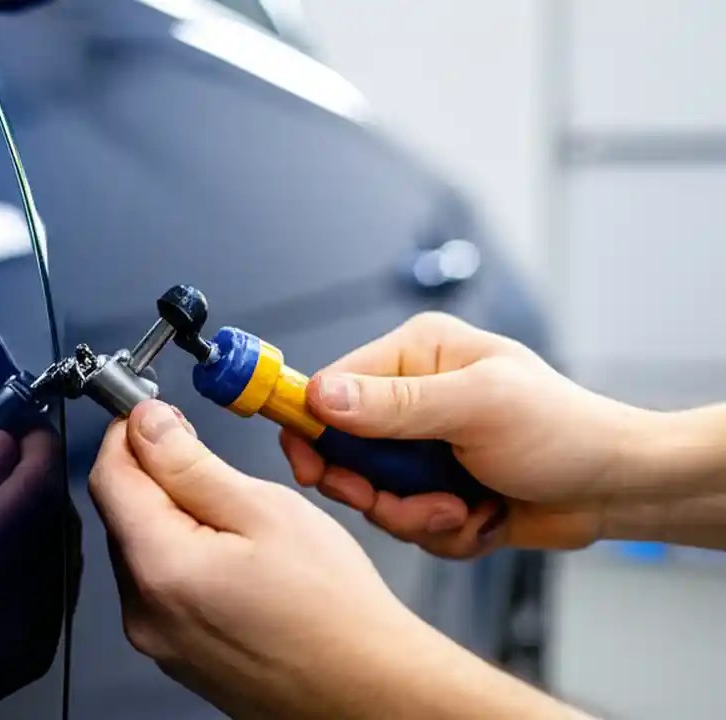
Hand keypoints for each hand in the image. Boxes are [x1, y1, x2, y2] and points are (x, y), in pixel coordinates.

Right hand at [0, 427, 69, 717]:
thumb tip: (8, 445)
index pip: (32, 490)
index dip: (39, 447)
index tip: (29, 424)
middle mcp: (7, 612)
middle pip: (57, 522)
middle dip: (42, 479)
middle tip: (16, 455)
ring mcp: (23, 644)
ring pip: (65, 556)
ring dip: (47, 519)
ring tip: (12, 497)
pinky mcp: (29, 663)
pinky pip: (59, 594)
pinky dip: (47, 560)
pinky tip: (16, 545)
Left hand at [89, 400, 462, 718]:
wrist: (368, 692)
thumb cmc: (334, 611)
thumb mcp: (265, 510)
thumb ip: (190, 463)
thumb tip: (147, 425)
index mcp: (160, 569)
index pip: (108, 477)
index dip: (128, 433)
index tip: (153, 412)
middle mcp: (145, 612)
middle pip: (122, 515)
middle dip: (152, 472)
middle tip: (198, 448)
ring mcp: (158, 639)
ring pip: (142, 549)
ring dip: (170, 515)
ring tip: (232, 510)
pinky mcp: (177, 653)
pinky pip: (162, 586)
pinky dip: (184, 555)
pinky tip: (233, 554)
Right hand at [281, 312, 659, 557]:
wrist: (616, 490)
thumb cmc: (564, 433)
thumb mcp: (476, 409)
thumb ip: (395, 405)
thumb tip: (319, 395)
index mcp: (417, 354)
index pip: (331, 388)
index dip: (315, 432)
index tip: (315, 470)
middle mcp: (411, 396)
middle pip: (344, 451)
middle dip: (377, 489)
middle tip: (404, 504)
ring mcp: (422, 445)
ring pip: (374, 494)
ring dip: (416, 516)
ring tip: (464, 511)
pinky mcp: (436, 487)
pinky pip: (407, 520)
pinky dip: (441, 531)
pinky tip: (480, 519)